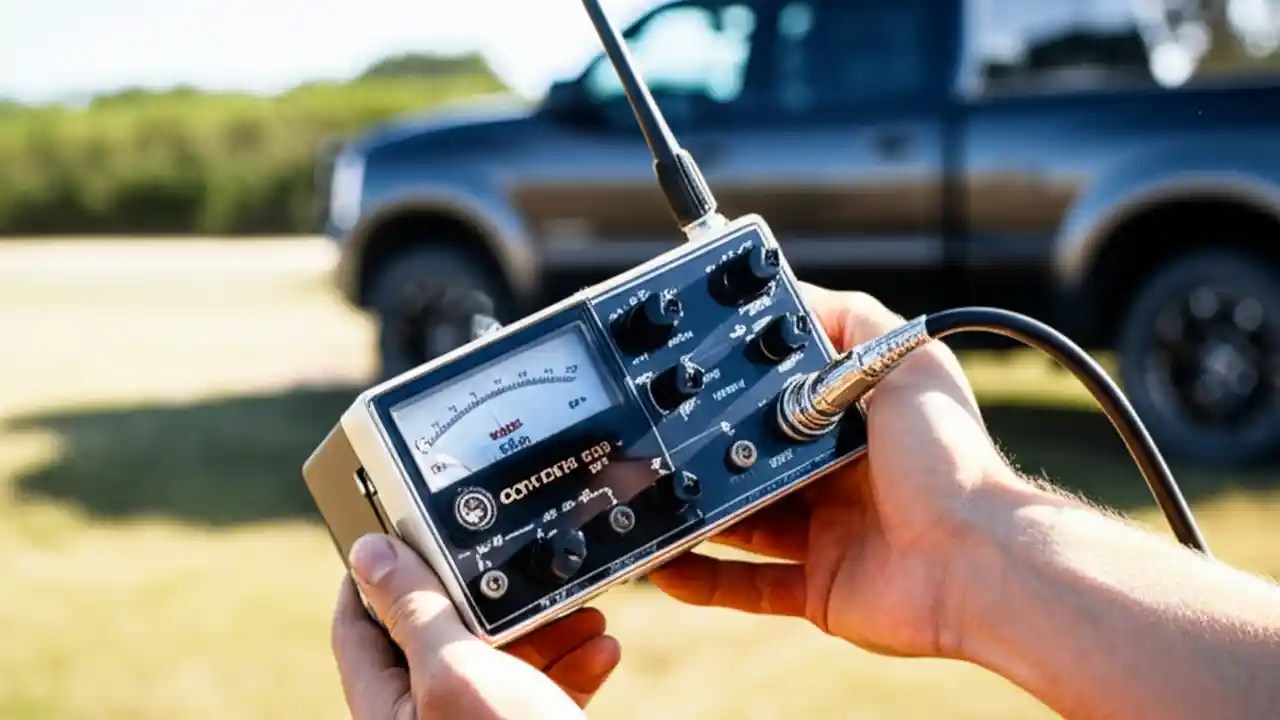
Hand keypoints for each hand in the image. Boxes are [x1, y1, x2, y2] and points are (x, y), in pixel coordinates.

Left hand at [331, 533, 620, 718]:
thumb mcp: (457, 674)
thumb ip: (415, 612)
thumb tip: (368, 553)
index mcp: (388, 707)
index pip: (359, 625)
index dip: (378, 571)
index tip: (407, 523)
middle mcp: (428, 719)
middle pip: (443, 634)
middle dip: (488, 594)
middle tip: (518, 560)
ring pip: (502, 659)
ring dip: (544, 627)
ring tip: (581, 606)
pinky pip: (542, 690)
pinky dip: (572, 664)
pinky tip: (602, 648)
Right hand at [649, 284, 1018, 658]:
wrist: (976, 560)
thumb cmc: (950, 461)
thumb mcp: (908, 360)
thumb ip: (856, 321)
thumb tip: (799, 288)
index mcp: (854, 428)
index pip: (783, 406)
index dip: (742, 394)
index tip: (694, 380)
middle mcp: (838, 480)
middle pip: (755, 465)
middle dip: (707, 455)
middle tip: (656, 442)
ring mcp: (826, 536)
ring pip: (742, 525)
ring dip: (696, 513)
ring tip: (648, 499)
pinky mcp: (817, 589)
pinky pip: (748, 586)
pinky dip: (706, 579)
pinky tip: (668, 562)